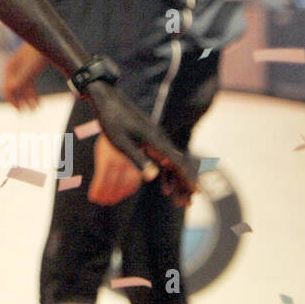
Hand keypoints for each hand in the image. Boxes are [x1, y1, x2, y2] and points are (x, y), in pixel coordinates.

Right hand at [3, 44, 47, 110]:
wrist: (48, 40)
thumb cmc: (36, 51)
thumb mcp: (29, 67)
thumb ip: (19, 79)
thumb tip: (9, 90)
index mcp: (9, 68)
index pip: (7, 87)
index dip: (11, 100)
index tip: (18, 110)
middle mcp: (14, 71)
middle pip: (14, 90)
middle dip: (20, 102)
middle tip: (25, 113)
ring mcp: (23, 71)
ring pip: (23, 89)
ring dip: (28, 100)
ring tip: (34, 110)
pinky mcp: (31, 71)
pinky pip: (29, 85)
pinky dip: (33, 94)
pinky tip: (38, 102)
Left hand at [84, 82, 198, 205]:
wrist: (107, 99)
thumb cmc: (111, 120)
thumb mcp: (121, 142)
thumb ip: (138, 159)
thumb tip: (153, 177)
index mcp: (155, 140)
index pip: (177, 162)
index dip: (187, 178)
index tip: (197, 192)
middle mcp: (160, 139)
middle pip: (179, 165)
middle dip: (185, 185)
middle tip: (189, 204)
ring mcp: (156, 139)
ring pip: (173, 164)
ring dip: (177, 183)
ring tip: (180, 202)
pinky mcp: (150, 140)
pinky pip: (164, 160)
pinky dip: (168, 175)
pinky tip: (165, 188)